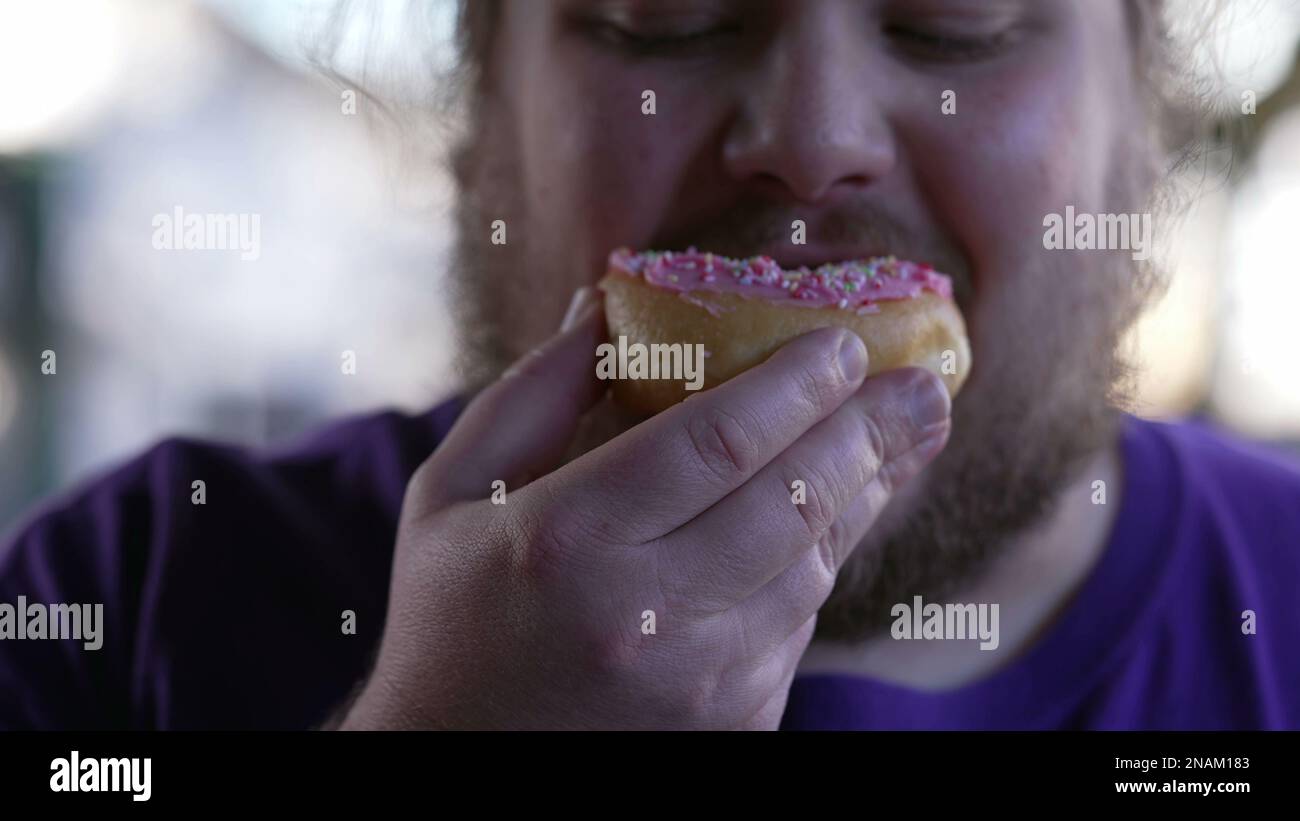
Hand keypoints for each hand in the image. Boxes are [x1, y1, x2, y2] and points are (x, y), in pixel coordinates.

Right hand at [340, 286, 950, 728]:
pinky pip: (800, 624)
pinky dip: (822, 561)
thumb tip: (608, 307)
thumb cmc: (451, 618)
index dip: (794, 384)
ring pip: (815, 566)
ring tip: (903, 436)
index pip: (714, 441)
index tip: (841, 341)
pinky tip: (835, 513)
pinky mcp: (732, 724)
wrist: (459, 761)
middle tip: (921, 384)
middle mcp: (644, 616)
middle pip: (792, 502)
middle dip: (869, 431)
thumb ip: (530, 396)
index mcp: (567, 540)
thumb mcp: (451, 495)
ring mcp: (699, 684)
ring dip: (865, 493)